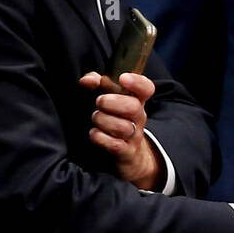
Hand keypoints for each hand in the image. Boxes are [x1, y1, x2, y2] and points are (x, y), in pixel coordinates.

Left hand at [79, 71, 161, 189]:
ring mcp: (134, 135)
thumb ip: (96, 84)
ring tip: (95, 118)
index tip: (122, 78)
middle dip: (113, 102)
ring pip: (123, 127)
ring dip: (104, 121)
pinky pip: (116, 145)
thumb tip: (87, 80)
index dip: (137, 82)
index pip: (146, 88)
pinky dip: (101, 138)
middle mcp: (138, 117)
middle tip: (99, 102)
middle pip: (133, 107)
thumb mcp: (108, 99)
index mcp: (136, 100)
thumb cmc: (115, 119)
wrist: (129, 154)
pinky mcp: (126, 152)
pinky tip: (94, 133)